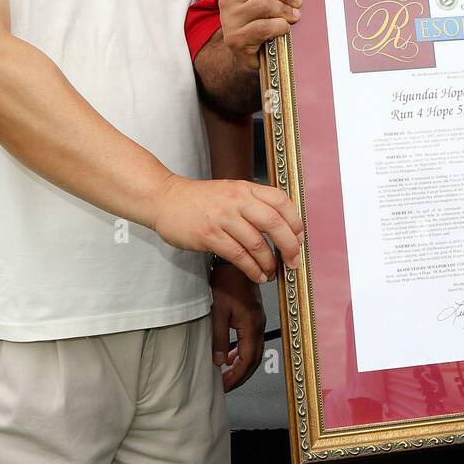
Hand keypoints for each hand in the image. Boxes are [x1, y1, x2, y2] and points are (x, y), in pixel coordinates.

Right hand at [152, 175, 302, 283]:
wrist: (165, 199)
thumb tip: (281, 228)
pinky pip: (238, 256)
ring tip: (272, 273)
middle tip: (293, 261)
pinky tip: (257, 275)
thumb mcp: (230, 191)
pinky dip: (252, 269)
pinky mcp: (209, 235)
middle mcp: (237, 200)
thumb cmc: (200, 199)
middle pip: (274, 223)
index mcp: (245, 188)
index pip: (281, 201)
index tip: (299, 238)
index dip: (295, 221)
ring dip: (269, 262)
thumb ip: (253, 203)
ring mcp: (223, 218)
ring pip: (257, 243)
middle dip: (289, 246)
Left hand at [210, 261, 266, 390]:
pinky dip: (243, 351)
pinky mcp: (254, 313)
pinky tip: (232, 353)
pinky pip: (252, 339)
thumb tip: (220, 361)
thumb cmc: (225, 282)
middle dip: (241, 375)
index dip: (236, 377)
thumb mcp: (217, 312)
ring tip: (227, 373)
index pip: (247, 360)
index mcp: (251, 326)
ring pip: (254, 350)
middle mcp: (258, 324)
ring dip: (242, 364)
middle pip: (255, 358)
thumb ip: (219, 338)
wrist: (234, 260)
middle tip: (226, 385)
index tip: (223, 386)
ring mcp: (258, 318)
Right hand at [219, 0, 301, 70]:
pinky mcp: (235, 38)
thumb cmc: (254, 20)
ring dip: (285, 10)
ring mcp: (229, 18)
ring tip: (294, 16)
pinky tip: (284, 28)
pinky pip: (265, 26)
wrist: (241, 53)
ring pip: (265, 3)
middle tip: (297, 1)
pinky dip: (280, 26)